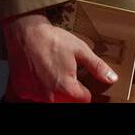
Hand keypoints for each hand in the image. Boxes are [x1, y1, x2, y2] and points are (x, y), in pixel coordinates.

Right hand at [2, 12, 118, 101]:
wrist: (24, 32)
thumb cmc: (51, 39)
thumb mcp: (79, 49)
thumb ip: (96, 66)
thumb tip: (111, 78)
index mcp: (66, 89)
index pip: (84, 100)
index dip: (85, 89)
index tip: (81, 79)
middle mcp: (50, 97)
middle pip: (67, 101)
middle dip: (69, 90)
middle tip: (64, 71)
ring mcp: (35, 96)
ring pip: (51, 99)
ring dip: (53, 90)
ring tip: (50, 69)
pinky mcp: (23, 91)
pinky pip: (35, 95)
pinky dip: (38, 87)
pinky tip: (39, 72)